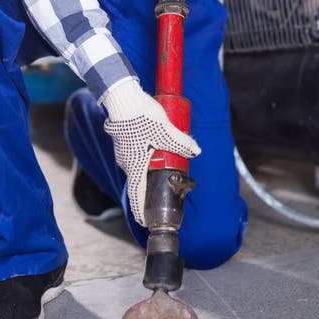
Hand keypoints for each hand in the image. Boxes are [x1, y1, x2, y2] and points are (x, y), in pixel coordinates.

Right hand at [101, 77, 200, 225]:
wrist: (122, 97)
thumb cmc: (141, 117)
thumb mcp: (167, 131)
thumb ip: (182, 142)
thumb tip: (195, 151)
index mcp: (136, 166)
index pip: (138, 196)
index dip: (141, 211)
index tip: (145, 222)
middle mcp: (127, 162)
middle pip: (140, 180)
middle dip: (151, 187)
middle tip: (164, 191)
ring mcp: (123, 151)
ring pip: (138, 165)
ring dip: (150, 169)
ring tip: (164, 166)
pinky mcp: (124, 139)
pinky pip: (135, 154)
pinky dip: (145, 156)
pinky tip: (155, 146)